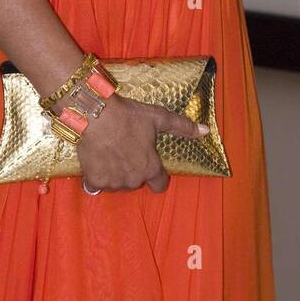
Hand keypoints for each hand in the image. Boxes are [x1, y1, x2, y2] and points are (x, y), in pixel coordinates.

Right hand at [75, 92, 209, 192]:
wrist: (95, 115)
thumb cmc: (129, 116)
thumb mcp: (159, 118)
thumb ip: (183, 127)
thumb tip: (205, 131)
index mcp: (150, 167)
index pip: (159, 185)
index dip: (156, 175)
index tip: (150, 164)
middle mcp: (133, 180)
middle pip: (136, 182)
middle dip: (133, 171)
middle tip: (127, 151)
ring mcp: (112, 182)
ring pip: (117, 184)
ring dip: (115, 174)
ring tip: (111, 153)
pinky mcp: (93, 181)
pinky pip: (95, 185)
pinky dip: (96, 176)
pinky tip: (95, 160)